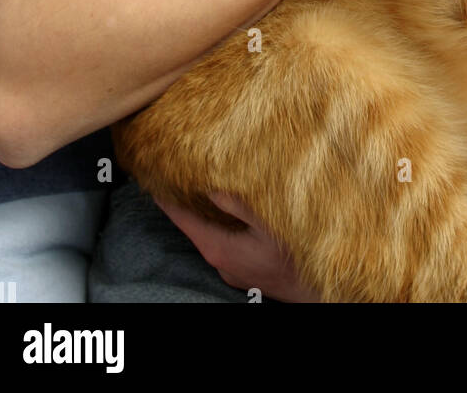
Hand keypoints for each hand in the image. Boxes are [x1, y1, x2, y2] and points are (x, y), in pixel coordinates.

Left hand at [154, 193, 322, 301]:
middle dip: (186, 202)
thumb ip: (237, 205)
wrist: (311, 292)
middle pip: (193, 226)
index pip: (183, 220)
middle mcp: (219, 261)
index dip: (168, 199)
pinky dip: (219, 223)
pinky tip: (227, 211)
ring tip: (198, 187)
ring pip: (209, 234)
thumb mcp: (267, 225)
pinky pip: (223, 241)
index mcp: (219, 249)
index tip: (155, 179)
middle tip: (176, 175)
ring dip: (204, 212)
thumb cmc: (292, 258)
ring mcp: (230, 268)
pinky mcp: (242, 268)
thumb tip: (210, 187)